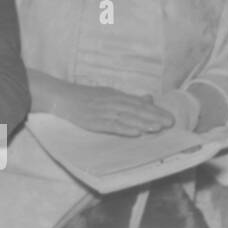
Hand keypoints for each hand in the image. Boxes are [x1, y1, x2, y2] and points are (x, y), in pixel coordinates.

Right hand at [52, 83, 173, 136]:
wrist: (58, 96)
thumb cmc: (82, 97)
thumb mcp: (107, 94)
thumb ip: (128, 98)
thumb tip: (148, 98)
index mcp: (114, 95)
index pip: (138, 103)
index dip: (155, 110)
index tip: (170, 118)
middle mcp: (110, 102)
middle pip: (134, 109)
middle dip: (153, 116)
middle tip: (169, 124)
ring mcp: (101, 111)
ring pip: (125, 117)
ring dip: (141, 122)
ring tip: (157, 128)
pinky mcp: (92, 120)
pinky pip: (110, 125)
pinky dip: (123, 129)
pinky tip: (134, 133)